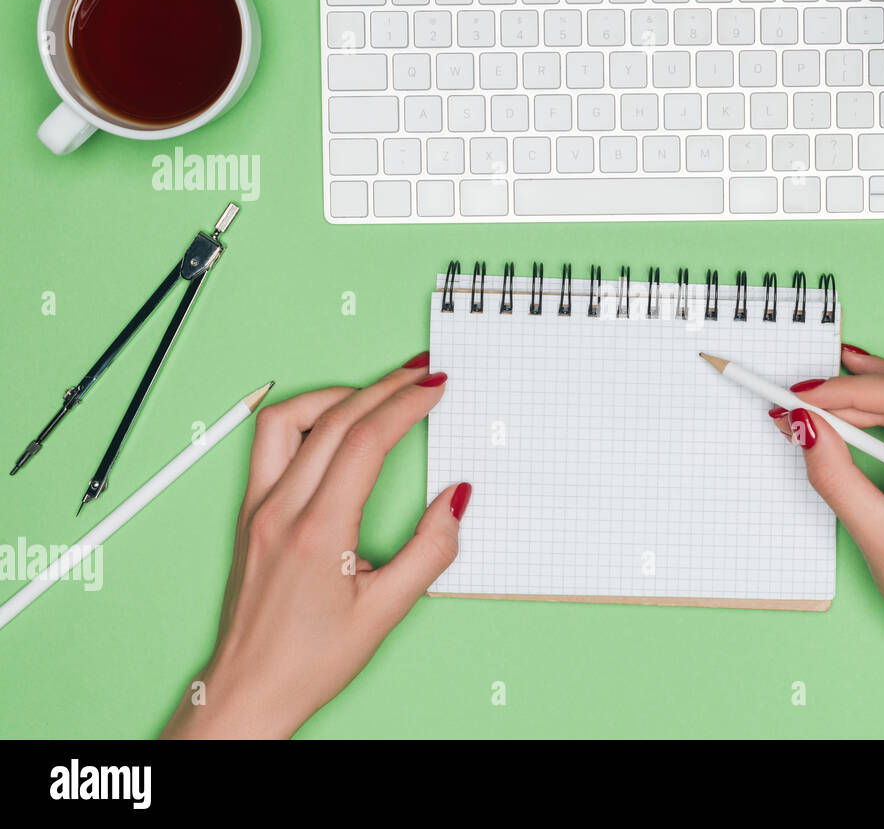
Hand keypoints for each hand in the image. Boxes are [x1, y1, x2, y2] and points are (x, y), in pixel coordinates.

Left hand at [162, 353, 468, 738]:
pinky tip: (331, 423)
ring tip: (375, 391)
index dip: (406, 404)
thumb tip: (456, 498)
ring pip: (290, 419)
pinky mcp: (250, 514)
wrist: (248, 691)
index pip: (366, 440)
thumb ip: (430, 551)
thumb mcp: (386, 613)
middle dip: (384, 387)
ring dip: (336, 394)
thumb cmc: (310, 661)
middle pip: (335, 419)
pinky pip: (269, 443)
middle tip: (422, 373)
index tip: (435, 387)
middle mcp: (281, 509)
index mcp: (318, 531)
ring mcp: (258, 508)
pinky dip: (304, 418)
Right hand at [774, 345, 883, 738]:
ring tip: (816, 404)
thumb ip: (835, 473)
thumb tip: (804, 425)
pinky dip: (883, 421)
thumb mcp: (875, 532)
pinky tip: (852, 414)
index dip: (847, 390)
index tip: (801, 395)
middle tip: (797, 397)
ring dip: (862, 404)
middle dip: (848, 395)